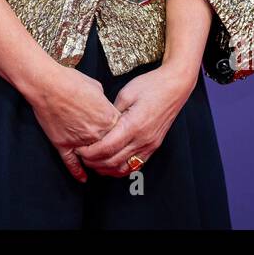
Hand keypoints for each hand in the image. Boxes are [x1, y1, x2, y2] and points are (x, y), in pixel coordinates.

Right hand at [26, 63, 120, 182]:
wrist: (48, 85)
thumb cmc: (71, 81)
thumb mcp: (96, 87)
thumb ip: (104, 101)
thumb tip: (103, 105)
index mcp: (108, 117)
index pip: (121, 132)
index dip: (120, 133)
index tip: (119, 134)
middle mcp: (97, 133)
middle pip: (110, 148)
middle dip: (111, 151)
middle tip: (111, 153)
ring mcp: (80, 141)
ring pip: (93, 158)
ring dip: (96, 162)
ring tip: (98, 164)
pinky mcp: (64, 144)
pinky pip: (72, 163)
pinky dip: (77, 172)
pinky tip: (83, 178)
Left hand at [74, 66, 193, 176]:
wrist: (175, 86)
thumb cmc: (151, 85)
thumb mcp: (126, 93)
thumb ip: (111, 112)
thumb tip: (99, 124)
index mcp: (133, 125)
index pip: (106, 148)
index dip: (90, 152)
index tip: (78, 149)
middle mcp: (143, 139)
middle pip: (113, 161)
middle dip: (94, 162)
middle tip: (81, 157)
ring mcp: (150, 145)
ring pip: (124, 167)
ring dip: (106, 168)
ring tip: (93, 162)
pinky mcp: (154, 146)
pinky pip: (136, 165)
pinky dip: (121, 168)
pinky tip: (110, 164)